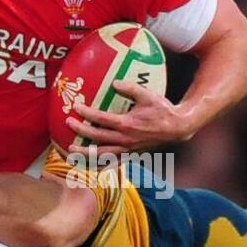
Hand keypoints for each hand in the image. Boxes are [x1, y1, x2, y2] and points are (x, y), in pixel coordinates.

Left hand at [66, 80, 191, 155]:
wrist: (177, 128)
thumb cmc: (163, 110)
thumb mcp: (148, 95)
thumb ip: (130, 88)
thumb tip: (114, 83)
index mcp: (127, 124)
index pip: (101, 119)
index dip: (86, 113)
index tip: (75, 107)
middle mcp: (125, 139)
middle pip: (97, 137)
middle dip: (80, 131)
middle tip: (68, 124)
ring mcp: (128, 149)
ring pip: (102, 154)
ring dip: (85, 153)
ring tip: (71, 151)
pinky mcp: (131, 155)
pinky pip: (112, 162)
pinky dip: (99, 164)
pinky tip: (89, 164)